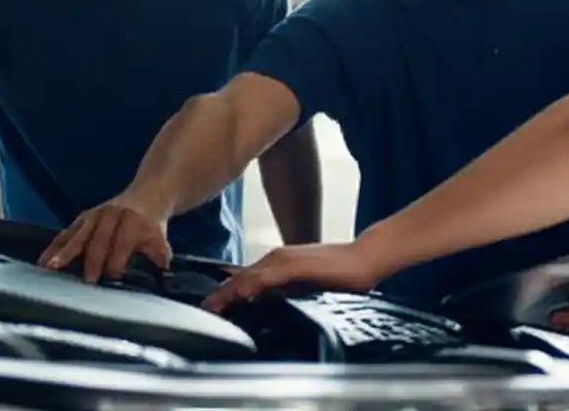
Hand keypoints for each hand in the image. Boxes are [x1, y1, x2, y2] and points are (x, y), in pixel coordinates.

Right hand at [37, 195, 171, 282]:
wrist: (147, 196)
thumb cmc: (151, 225)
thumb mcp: (160, 237)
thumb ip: (159, 252)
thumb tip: (163, 269)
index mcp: (131, 221)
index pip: (122, 243)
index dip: (117, 261)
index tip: (112, 279)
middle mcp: (110, 216)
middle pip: (98, 241)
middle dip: (91, 261)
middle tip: (84, 281)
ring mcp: (93, 216)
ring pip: (77, 236)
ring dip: (64, 252)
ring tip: (50, 268)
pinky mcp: (82, 219)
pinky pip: (66, 233)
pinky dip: (54, 247)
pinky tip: (42, 262)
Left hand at [202, 242, 379, 313]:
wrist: (364, 258)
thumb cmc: (339, 274)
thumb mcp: (305, 286)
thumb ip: (286, 291)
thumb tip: (267, 304)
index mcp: (277, 264)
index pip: (245, 279)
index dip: (226, 293)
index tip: (211, 308)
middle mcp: (276, 258)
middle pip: (240, 278)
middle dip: (221, 294)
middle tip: (204, 310)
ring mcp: (285, 260)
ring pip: (249, 277)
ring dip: (229, 292)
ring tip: (212, 306)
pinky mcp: (296, 265)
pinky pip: (268, 277)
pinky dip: (252, 285)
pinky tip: (242, 295)